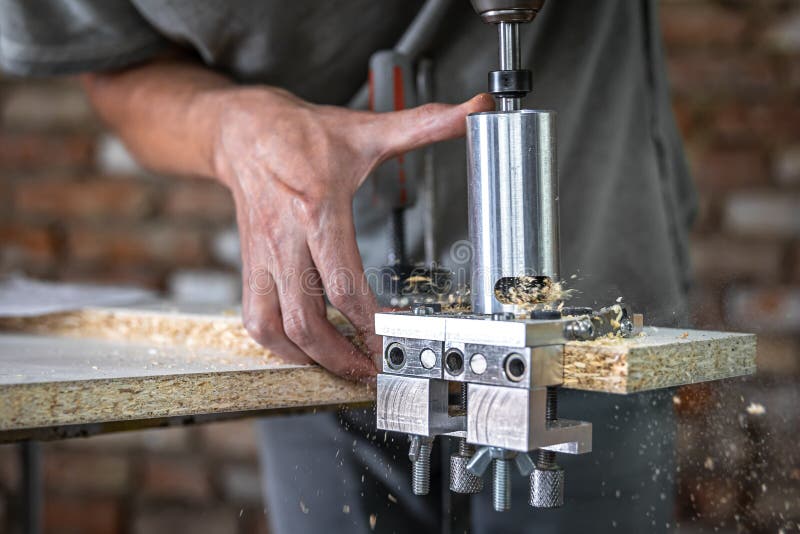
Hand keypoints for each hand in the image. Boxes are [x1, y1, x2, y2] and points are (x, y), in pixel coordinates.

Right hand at [211, 87, 492, 381]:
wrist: (243, 130)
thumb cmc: (303, 134)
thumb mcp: (367, 130)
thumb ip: (425, 124)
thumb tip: (477, 108)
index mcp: (318, 210)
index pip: (344, 284)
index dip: (373, 322)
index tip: (397, 333)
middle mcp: (285, 240)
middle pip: (306, 320)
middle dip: (342, 356)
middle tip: (373, 369)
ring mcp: (263, 258)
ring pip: (274, 328)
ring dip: (308, 358)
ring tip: (342, 367)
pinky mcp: (250, 266)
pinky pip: (255, 319)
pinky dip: (279, 346)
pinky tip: (305, 350)